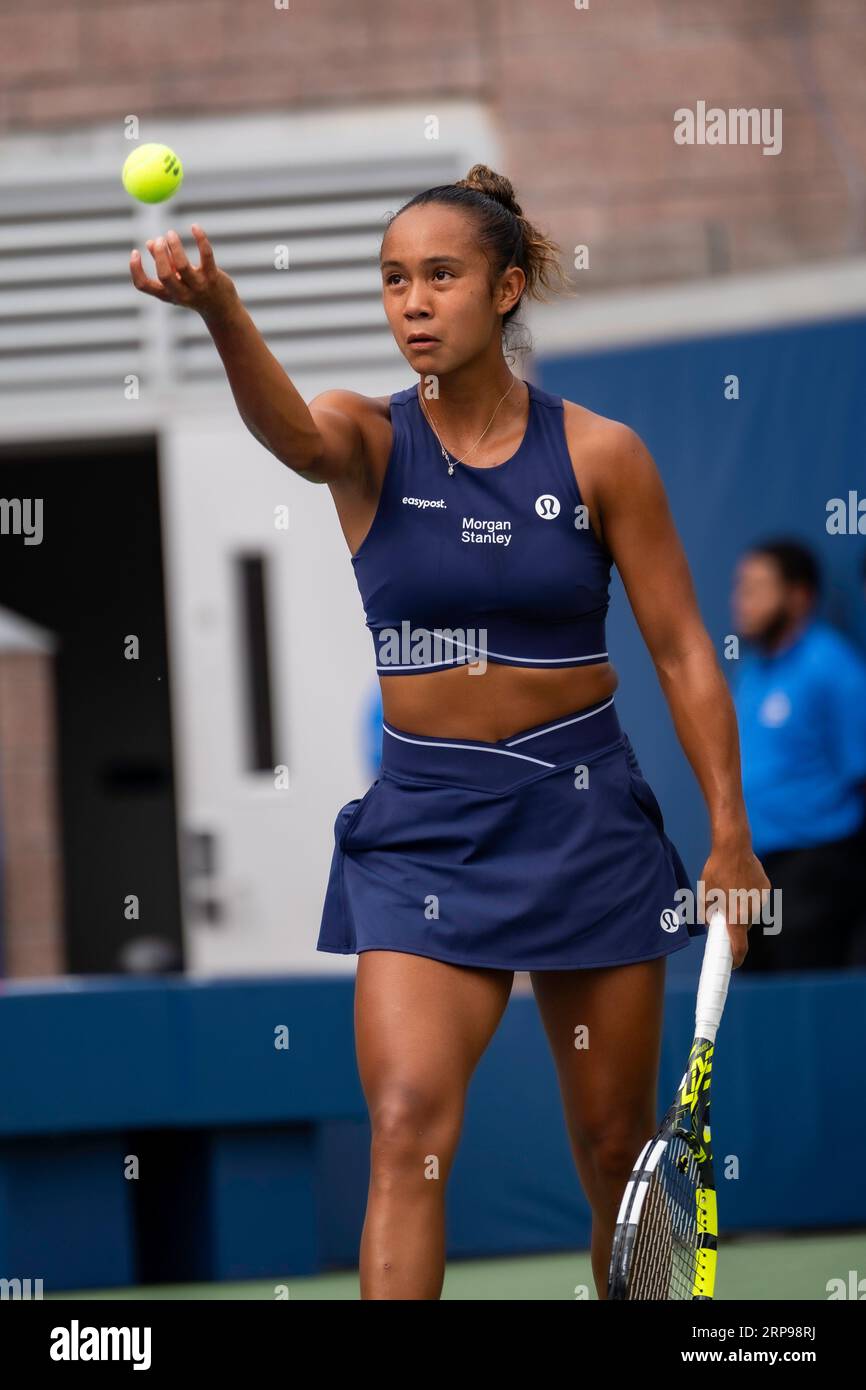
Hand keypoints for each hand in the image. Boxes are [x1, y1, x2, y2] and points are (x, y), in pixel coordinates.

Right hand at [129, 223, 238, 325]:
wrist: (222, 310)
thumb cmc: (195, 293)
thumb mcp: (177, 282)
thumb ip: (164, 264)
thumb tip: (150, 243)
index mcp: (167, 295)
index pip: (144, 286)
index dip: (135, 269)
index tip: (135, 251)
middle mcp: (181, 294)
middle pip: (164, 275)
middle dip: (159, 254)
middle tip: (159, 239)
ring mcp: (198, 287)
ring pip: (182, 265)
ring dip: (174, 246)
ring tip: (170, 234)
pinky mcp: (214, 277)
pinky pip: (206, 255)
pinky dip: (200, 239)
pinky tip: (194, 227)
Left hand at [699, 841, 770, 968]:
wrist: (734, 847)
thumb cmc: (715, 870)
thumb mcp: (704, 893)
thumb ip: (706, 913)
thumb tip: (711, 924)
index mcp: (734, 915)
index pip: (739, 947)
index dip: (736, 959)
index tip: (732, 965)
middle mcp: (750, 911)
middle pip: (743, 926)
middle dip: (734, 923)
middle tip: (723, 909)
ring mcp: (760, 900)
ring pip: (751, 912)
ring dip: (742, 908)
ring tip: (731, 889)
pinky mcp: (766, 889)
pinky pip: (757, 899)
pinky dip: (749, 896)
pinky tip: (741, 881)